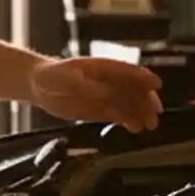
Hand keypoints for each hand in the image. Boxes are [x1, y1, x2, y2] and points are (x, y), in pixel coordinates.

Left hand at [28, 57, 162, 131]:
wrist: (39, 86)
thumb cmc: (51, 76)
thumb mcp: (65, 78)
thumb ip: (85, 86)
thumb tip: (105, 93)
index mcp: (101, 68)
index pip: (127, 71)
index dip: (143, 77)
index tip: (156, 84)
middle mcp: (108, 81)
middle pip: (134, 89)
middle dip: (146, 100)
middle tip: (155, 113)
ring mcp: (105, 95)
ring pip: (130, 104)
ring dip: (141, 113)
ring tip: (149, 125)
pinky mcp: (100, 109)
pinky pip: (119, 115)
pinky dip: (129, 121)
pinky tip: (135, 128)